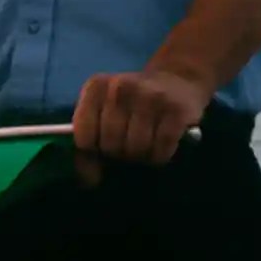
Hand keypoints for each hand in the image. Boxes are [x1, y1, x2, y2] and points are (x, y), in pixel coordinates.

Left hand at [71, 70, 211, 185]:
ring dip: (140, 156)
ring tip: (144, 145)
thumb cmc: (132, 104)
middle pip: (110, 144)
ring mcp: (150, 97)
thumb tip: (89, 180)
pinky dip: (159, 156)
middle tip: (127, 146)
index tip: (102, 146)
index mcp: (96, 87)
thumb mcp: (104, 112)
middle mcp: (121, 88)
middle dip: (118, 153)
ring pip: (135, 149)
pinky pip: (161, 150)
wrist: (176, 79)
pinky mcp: (176, 110)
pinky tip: (161, 146)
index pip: (83, 136)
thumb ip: (89, 143)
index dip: (93, 150)